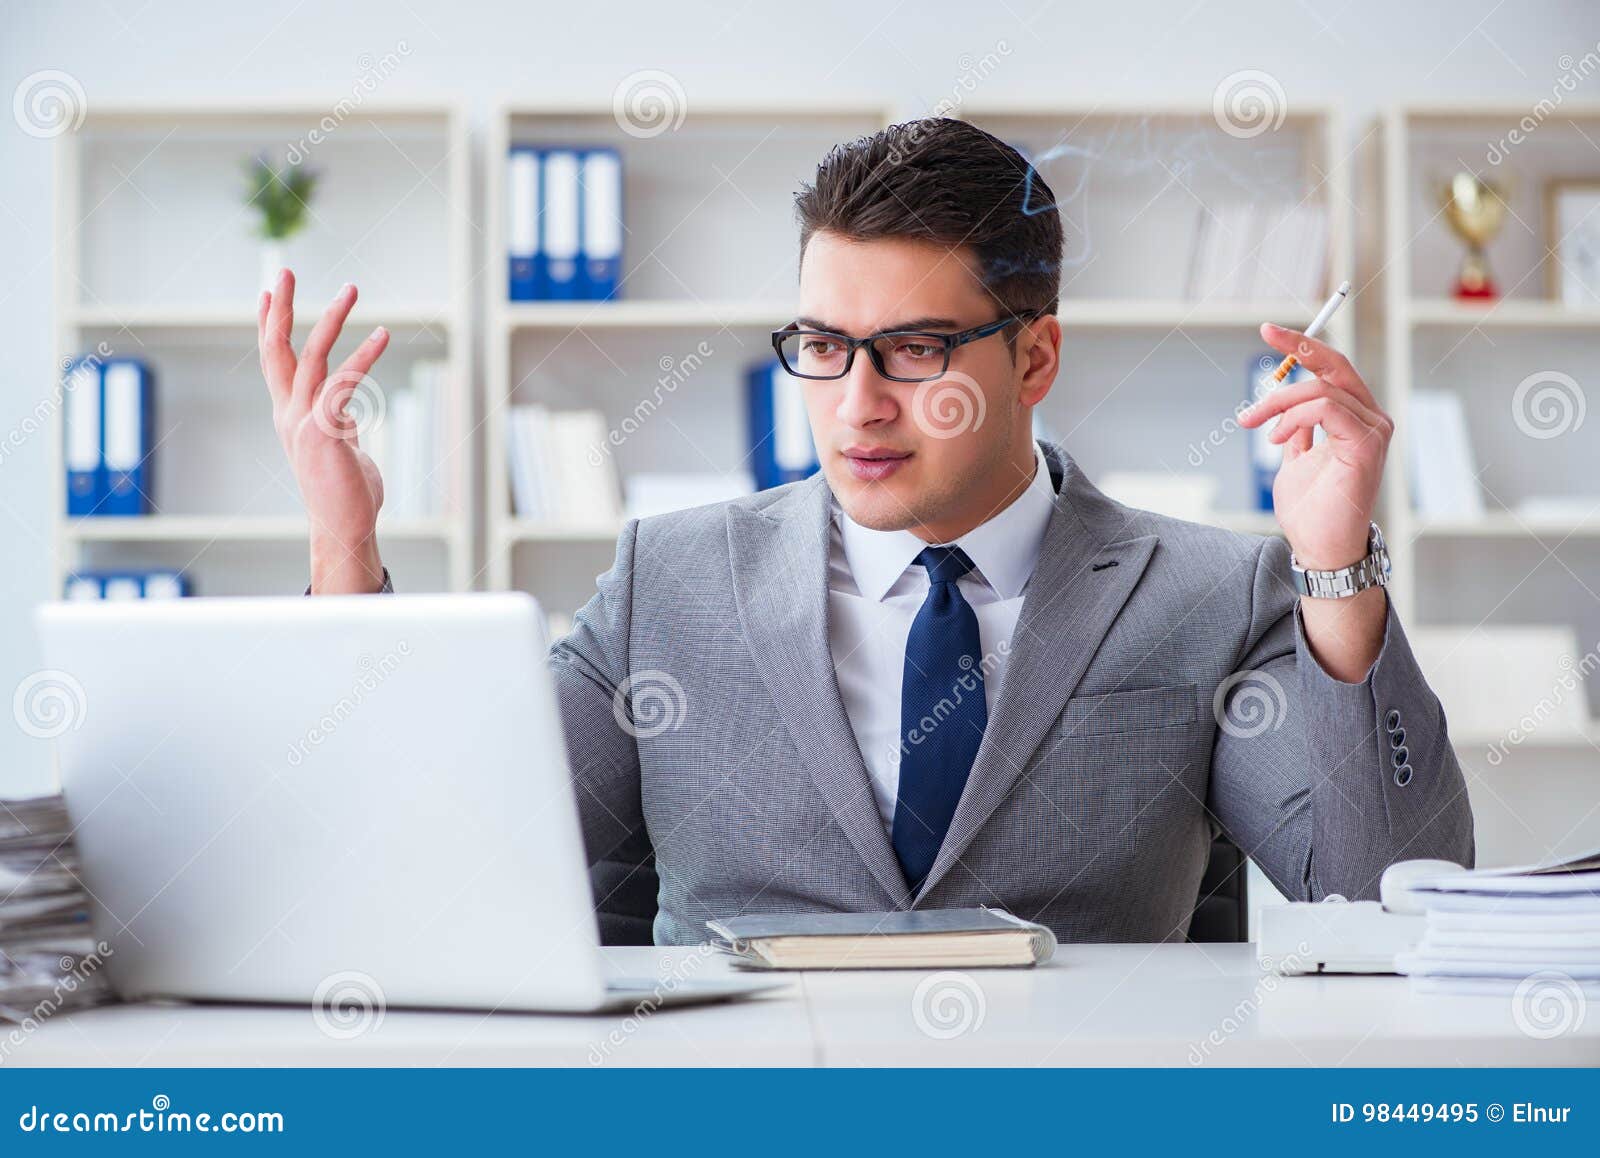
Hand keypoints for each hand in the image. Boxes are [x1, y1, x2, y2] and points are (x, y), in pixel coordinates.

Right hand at [258, 269, 390, 593]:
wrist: (343, 527)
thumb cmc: (346, 490)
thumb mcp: (338, 446)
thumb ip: (336, 422)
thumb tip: (344, 410)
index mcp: (289, 414)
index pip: (273, 361)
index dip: (268, 325)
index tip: (267, 293)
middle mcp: (289, 413)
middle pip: (277, 349)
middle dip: (280, 308)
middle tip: (284, 271)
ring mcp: (303, 421)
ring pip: (310, 356)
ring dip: (332, 318)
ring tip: (351, 289)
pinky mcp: (325, 430)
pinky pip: (343, 382)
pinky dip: (364, 355)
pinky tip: (382, 333)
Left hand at [1240, 324, 1392, 570]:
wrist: (1319, 545)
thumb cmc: (1310, 508)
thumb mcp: (1295, 458)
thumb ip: (1297, 430)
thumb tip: (1286, 410)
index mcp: (1355, 417)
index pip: (1332, 369)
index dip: (1302, 346)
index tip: (1268, 331)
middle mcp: (1371, 418)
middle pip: (1335, 365)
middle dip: (1298, 345)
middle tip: (1266, 333)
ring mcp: (1373, 429)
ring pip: (1322, 389)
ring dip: (1278, 401)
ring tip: (1253, 422)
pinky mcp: (1366, 444)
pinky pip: (1326, 408)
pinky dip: (1294, 416)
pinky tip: (1275, 436)